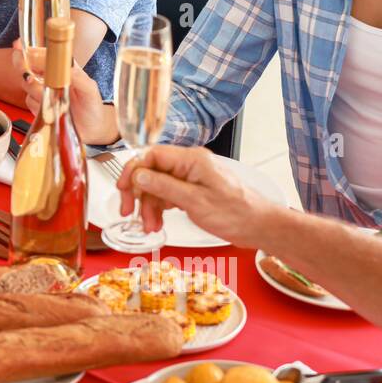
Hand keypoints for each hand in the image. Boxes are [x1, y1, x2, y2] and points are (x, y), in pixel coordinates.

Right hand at [11, 40, 117, 144]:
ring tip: (55, 101)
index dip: (32, 51)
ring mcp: (43, 91)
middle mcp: (50, 77)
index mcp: (63, 68)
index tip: (26, 52)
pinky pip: (29, 102)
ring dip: (37, 92)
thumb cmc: (92, 107)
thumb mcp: (90, 90)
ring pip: (27, 85)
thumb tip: (65, 69)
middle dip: (24, 67)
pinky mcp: (38, 106)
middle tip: (29, 75)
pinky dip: (38, 106)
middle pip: (28, 65)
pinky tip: (51, 110)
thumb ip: (78, 77)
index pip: (44, 54)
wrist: (91, 131)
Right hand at [116, 144, 271, 244]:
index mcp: (191, 160)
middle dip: (137, 192)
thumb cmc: (236, 212)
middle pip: (150, 172)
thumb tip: (139, 176)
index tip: (122, 188)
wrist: (259, 227)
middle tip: (127, 211)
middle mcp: (189, 165)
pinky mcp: (191, 191)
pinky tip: (157, 223)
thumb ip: (164, 186)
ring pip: (156, 186)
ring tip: (149, 226)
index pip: (152, 155)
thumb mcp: (195, 201)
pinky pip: (166, 196)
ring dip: (147, 206)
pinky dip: (158, 210)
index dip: (133, 169)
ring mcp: (189, 178)